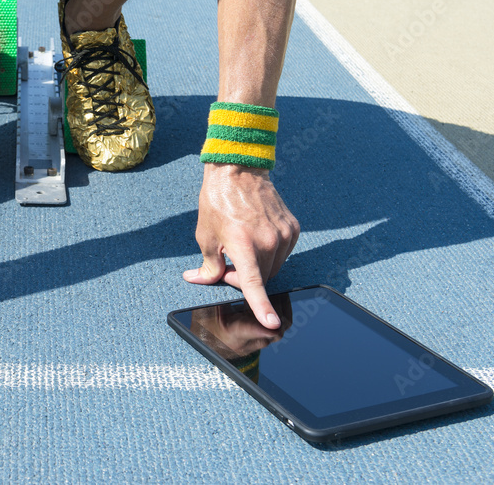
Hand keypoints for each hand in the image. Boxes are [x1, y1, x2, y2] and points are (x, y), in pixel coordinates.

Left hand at [185, 163, 299, 328]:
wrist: (238, 171)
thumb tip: (200, 280)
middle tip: (228, 266)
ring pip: (273, 268)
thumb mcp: (205, 236)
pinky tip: (255, 238)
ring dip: (258, 267)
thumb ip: (207, 265)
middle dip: (244, 280)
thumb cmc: (218, 201)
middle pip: (261, 279)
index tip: (272, 323)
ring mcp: (284, 235)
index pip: (254, 284)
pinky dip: (269, 254)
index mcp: (244, 245)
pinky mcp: (293, 228)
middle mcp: (268, 241)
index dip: (262, 307)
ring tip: (240, 249)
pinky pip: (282, 253)